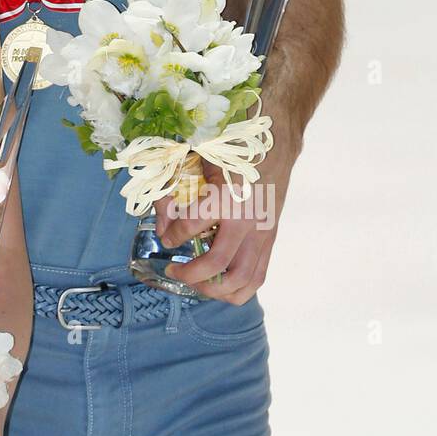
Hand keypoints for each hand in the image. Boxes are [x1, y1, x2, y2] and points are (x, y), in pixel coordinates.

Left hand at [154, 132, 300, 303]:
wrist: (274, 145)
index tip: (165, 237)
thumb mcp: (196, 162)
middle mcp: (245, 218)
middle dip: (189, 274)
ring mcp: (261, 232)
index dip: (171, 235)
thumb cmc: (230, 151)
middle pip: (216, 263)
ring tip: (196, 283)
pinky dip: (238, 290)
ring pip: (240, 279)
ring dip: (214, 289)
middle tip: (173, 270)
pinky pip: (258, 277)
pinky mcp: (270, 240)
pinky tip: (219, 285)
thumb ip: (173, 191)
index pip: (190, 225)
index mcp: (224, 194)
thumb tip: (162, 226)